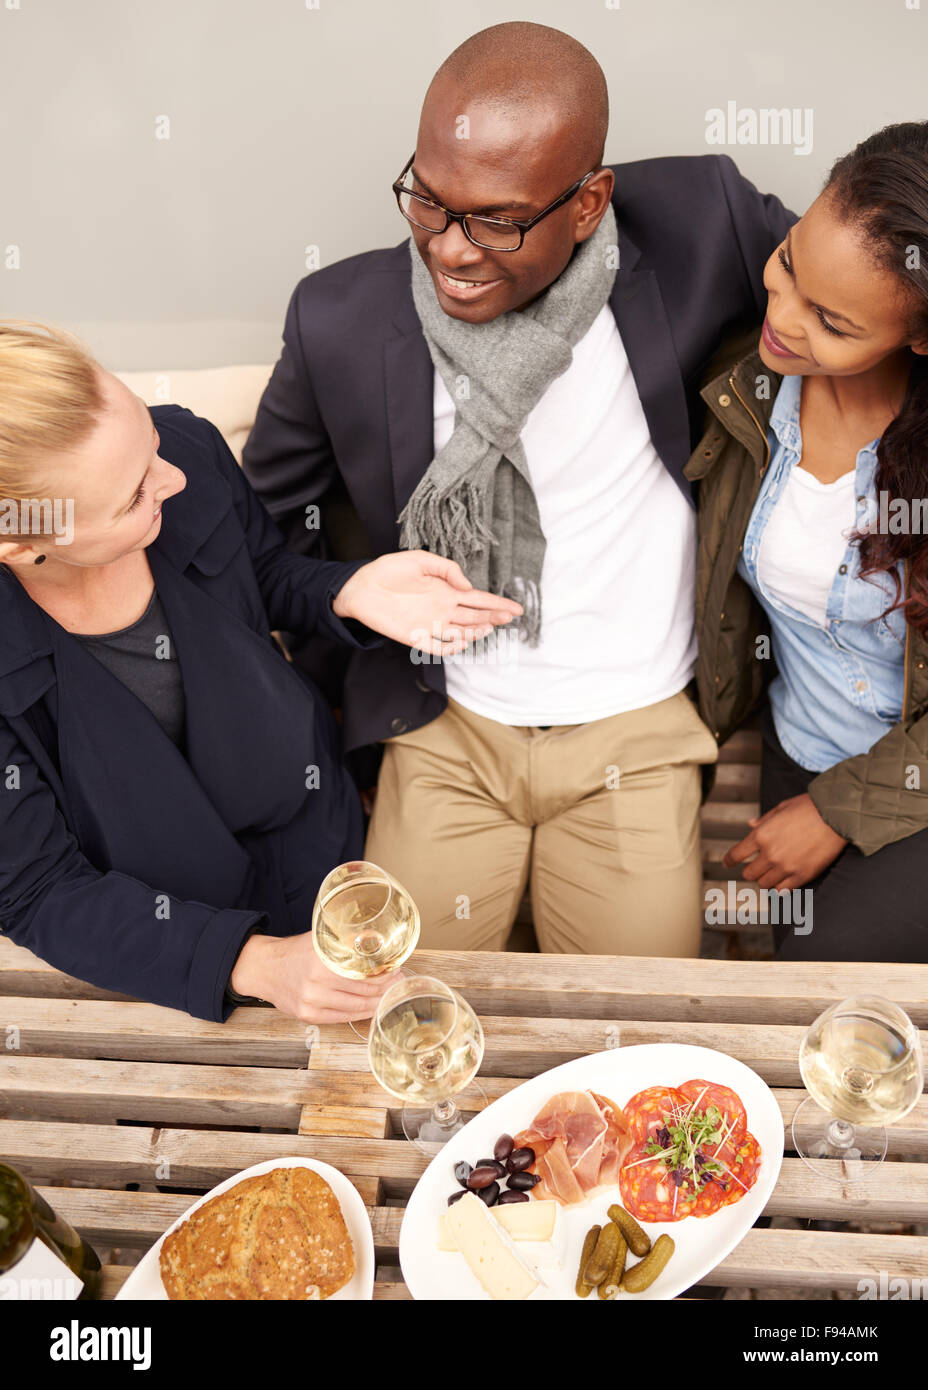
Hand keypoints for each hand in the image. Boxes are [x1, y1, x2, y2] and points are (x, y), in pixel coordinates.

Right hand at [229, 930, 397, 1023]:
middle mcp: (316, 985)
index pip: (363, 975)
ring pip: (355, 1008)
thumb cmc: (295, 952)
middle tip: (397, 984)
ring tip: (387, 996)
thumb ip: (346, 944)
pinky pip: (341, 1018)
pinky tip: (370, 1007)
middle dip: (384, 990)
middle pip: (363, 993)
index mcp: (321, 962)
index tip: (397, 972)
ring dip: (375, 1003)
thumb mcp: (320, 941)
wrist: (264, 968)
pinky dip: (359, 1013)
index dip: (384, 976)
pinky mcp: (308, 1016)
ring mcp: (311, 1003)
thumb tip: (378, 942)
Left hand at [332, 550, 522, 657]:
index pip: (478, 599)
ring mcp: (430, 625)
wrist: (360, 586)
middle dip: (494, 617)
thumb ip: (446, 569)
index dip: (498, 604)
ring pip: (462, 633)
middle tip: (510, 618)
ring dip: (477, 631)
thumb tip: (467, 586)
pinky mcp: (415, 637)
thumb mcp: (420, 559)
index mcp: (445, 591)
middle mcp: (442, 609)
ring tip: (488, 626)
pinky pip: (439, 648)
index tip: (516, 608)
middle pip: (475, 616)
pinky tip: (462, 640)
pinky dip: (452, 647)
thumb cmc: (388, 570)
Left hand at [722, 793, 846, 890]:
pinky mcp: (802, 876)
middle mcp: (770, 854)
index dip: (730, 860)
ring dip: (765, 879)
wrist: (836, 815)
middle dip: (751, 870)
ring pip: (764, 884)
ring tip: (771, 874)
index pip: (736, 854)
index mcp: (761, 835)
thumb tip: (750, 824)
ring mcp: (786, 867)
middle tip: (756, 867)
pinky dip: (780, 887)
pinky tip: (782, 882)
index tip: (728, 863)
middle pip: (749, 873)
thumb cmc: (808, 807)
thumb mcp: (781, 808)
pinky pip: (783, 890)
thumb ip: (764, 820)